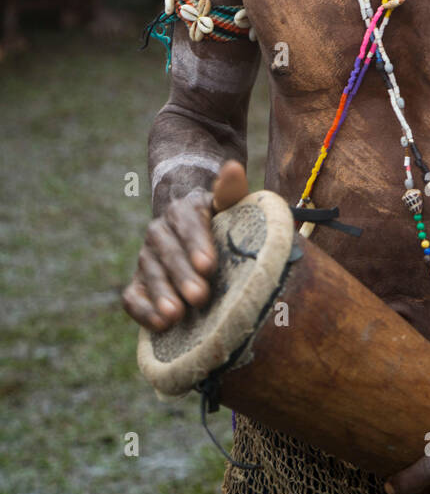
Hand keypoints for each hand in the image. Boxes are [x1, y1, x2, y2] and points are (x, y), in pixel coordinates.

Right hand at [122, 159, 250, 330]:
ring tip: (175, 315)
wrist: (192, 229)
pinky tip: (160, 325)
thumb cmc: (220, 220)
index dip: (197, 244)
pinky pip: (132, 297)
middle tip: (199, 297)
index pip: (189, 224)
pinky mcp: (137, 282)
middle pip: (169, 253)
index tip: (209, 265)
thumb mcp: (227, 203)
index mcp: (184, 210)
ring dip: (162, 296)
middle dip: (183, 276)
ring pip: (150, 275)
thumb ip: (230, 189)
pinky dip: (143, 311)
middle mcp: (160, 232)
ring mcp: (145, 258)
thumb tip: (233, 167)